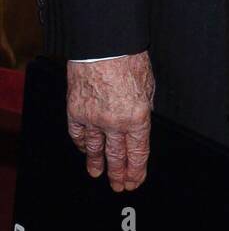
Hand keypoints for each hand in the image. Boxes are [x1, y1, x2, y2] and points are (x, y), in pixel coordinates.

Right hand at [66, 52, 154, 191]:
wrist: (105, 44)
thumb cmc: (129, 59)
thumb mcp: (149, 86)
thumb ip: (145, 108)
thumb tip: (140, 124)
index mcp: (138, 117)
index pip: (138, 152)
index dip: (137, 170)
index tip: (135, 181)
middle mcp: (115, 122)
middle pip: (117, 156)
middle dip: (119, 174)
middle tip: (119, 186)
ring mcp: (93, 118)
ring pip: (95, 149)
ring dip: (97, 164)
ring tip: (98, 175)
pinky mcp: (76, 110)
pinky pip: (78, 134)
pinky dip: (81, 143)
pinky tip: (83, 150)